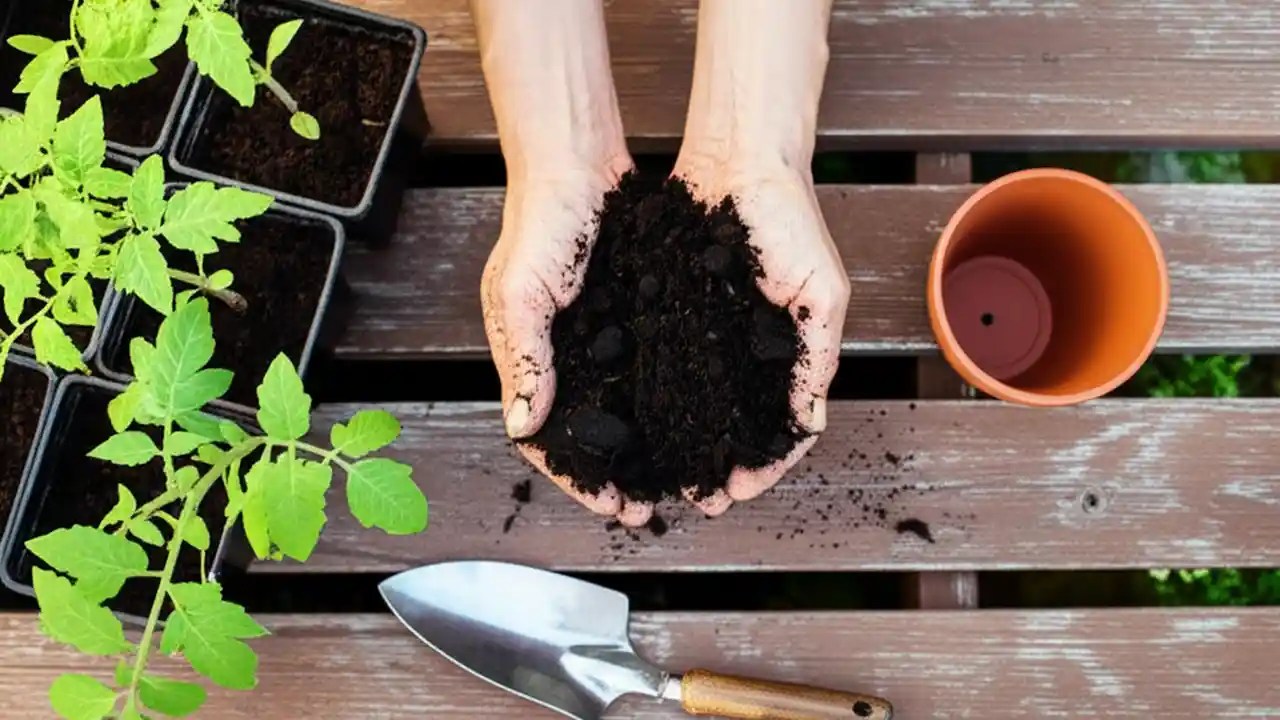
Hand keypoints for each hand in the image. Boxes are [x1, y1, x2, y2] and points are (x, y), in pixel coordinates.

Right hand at [483, 155, 664, 526]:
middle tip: (652, 506)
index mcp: (531, 359)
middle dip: (617, 475)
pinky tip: (690, 419)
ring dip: (644, 446)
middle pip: (589, 434)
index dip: (578, 478)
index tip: (613, 505)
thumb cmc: (540, 224)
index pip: (548, 439)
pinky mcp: (628, 316)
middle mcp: (565, 357)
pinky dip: (663, 401)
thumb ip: (523, 356)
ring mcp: (599, 338)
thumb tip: (522, 426)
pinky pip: (646, 370)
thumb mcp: (520, 291)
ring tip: (677, 476)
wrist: (575, 163)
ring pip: (621, 409)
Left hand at [673, 154, 848, 515]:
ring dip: (689, 442)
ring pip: (701, 402)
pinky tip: (646, 422)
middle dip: (720, 464)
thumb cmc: (790, 219)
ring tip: (669, 474)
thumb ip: (816, 356)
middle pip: (736, 424)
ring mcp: (712, 332)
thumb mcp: (822, 291)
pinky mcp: (676, 310)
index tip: (740, 489)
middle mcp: (749, 349)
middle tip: (700, 497)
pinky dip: (663, 398)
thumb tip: (809, 423)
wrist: (740, 160)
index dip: (766, 462)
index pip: (782, 426)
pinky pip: (670, 363)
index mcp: (789, 351)